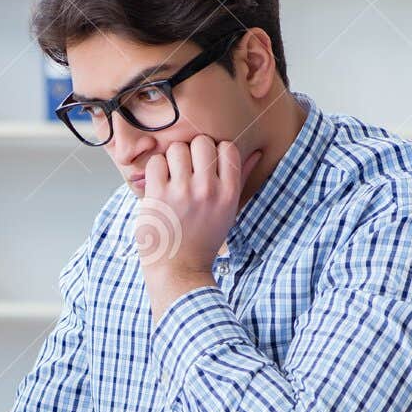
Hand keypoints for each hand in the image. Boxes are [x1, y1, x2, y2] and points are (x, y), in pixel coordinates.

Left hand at [138, 135, 261, 315]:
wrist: (178, 269)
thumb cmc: (203, 240)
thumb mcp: (228, 212)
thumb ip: (240, 179)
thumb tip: (256, 153)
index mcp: (228, 193)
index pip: (228, 147)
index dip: (215, 151)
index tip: (206, 165)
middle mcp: (208, 190)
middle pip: (202, 142)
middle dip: (192, 152)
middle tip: (186, 170)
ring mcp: (183, 192)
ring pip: (177, 148)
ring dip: (172, 160)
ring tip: (171, 178)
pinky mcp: (158, 195)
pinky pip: (156, 162)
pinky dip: (155, 170)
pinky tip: (158, 185)